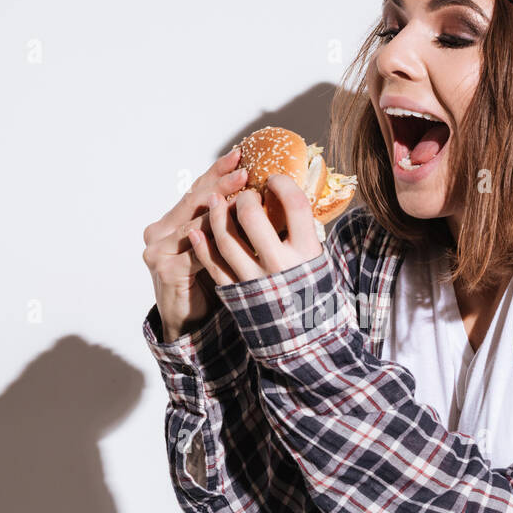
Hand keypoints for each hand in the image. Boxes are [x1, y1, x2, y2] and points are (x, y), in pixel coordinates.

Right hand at [141, 147, 249, 340]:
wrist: (186, 321)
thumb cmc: (204, 282)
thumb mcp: (214, 247)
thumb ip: (222, 224)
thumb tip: (257, 196)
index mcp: (170, 222)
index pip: (195, 191)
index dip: (216, 172)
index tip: (239, 156)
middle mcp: (158, 232)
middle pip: (194, 202)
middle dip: (221, 184)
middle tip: (244, 171)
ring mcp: (158, 251)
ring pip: (195, 224)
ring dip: (221, 208)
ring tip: (244, 196)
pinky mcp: (165, 269)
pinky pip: (196, 252)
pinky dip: (216, 241)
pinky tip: (234, 230)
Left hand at [189, 173, 322, 285]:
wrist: (301, 332)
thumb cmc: (308, 289)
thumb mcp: (315, 259)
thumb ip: (301, 232)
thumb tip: (288, 195)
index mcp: (307, 253)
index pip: (295, 204)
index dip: (283, 185)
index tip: (274, 179)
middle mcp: (281, 265)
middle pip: (252, 217)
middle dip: (243, 198)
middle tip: (242, 193)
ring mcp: (256, 280)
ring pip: (226, 240)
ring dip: (216, 215)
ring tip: (213, 200)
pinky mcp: (237, 294)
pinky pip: (214, 266)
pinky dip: (202, 246)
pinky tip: (196, 232)